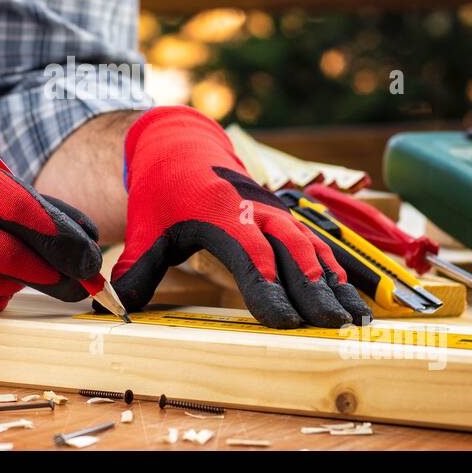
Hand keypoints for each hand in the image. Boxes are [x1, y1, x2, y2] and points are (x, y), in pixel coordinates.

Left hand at [112, 106, 371, 328]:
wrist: (181, 147)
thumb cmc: (163, 192)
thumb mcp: (145, 228)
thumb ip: (138, 269)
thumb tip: (118, 305)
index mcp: (221, 213)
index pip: (250, 255)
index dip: (268, 287)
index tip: (285, 320)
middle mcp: (255, 210)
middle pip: (291, 252)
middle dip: (313, 289)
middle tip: (332, 325)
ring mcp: (274, 212)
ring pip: (311, 248)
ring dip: (333, 283)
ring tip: (353, 318)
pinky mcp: (284, 216)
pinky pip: (316, 244)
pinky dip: (336, 271)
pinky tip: (351, 298)